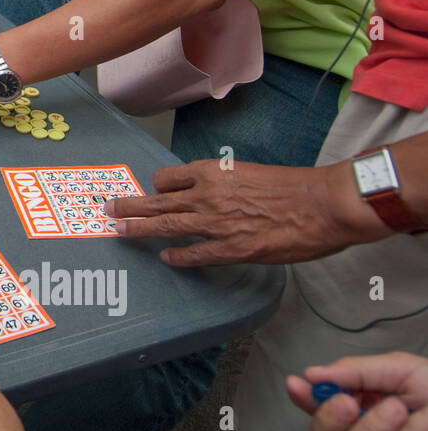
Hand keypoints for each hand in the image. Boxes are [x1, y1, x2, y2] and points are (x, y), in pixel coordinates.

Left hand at [104, 159, 385, 266]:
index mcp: (212, 172)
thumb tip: (212, 195)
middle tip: (107, 209)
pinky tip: (165, 258)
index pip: (169, 179)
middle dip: (129, 206)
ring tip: (118, 231)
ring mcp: (216, 224)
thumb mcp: (249, 173)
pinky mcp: (231, 248)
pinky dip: (177, 256)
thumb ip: (225, 184)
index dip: (157, 188)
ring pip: (166, 226)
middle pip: (157, 202)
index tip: (150, 193)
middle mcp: (206, 196)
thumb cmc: (293, 186)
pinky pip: (194, 254)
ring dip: (139, 229)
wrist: (323, 204)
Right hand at [286, 353, 427, 430]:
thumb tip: (315, 375)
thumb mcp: (398, 367)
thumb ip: (357, 370)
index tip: (299, 383)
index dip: (302, 398)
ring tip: (400, 407)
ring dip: (376, 427)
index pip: (315, 407)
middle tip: (347, 401)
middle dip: (331, 420)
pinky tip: (424, 421)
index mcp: (355, 406)